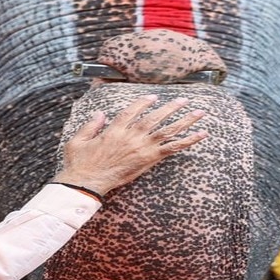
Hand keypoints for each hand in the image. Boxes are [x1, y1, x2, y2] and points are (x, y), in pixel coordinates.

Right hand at [52, 96, 206, 196]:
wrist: (86, 183)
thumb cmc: (80, 164)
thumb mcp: (78, 140)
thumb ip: (91, 125)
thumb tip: (100, 114)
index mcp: (114, 129)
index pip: (132, 111)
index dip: (143, 103)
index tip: (153, 97)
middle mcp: (131, 136)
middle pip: (155, 117)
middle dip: (171, 107)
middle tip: (184, 100)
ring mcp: (141, 148)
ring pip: (167, 130)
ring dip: (185, 120)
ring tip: (200, 112)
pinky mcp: (148, 160)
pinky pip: (172, 148)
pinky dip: (188, 140)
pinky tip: (201, 134)